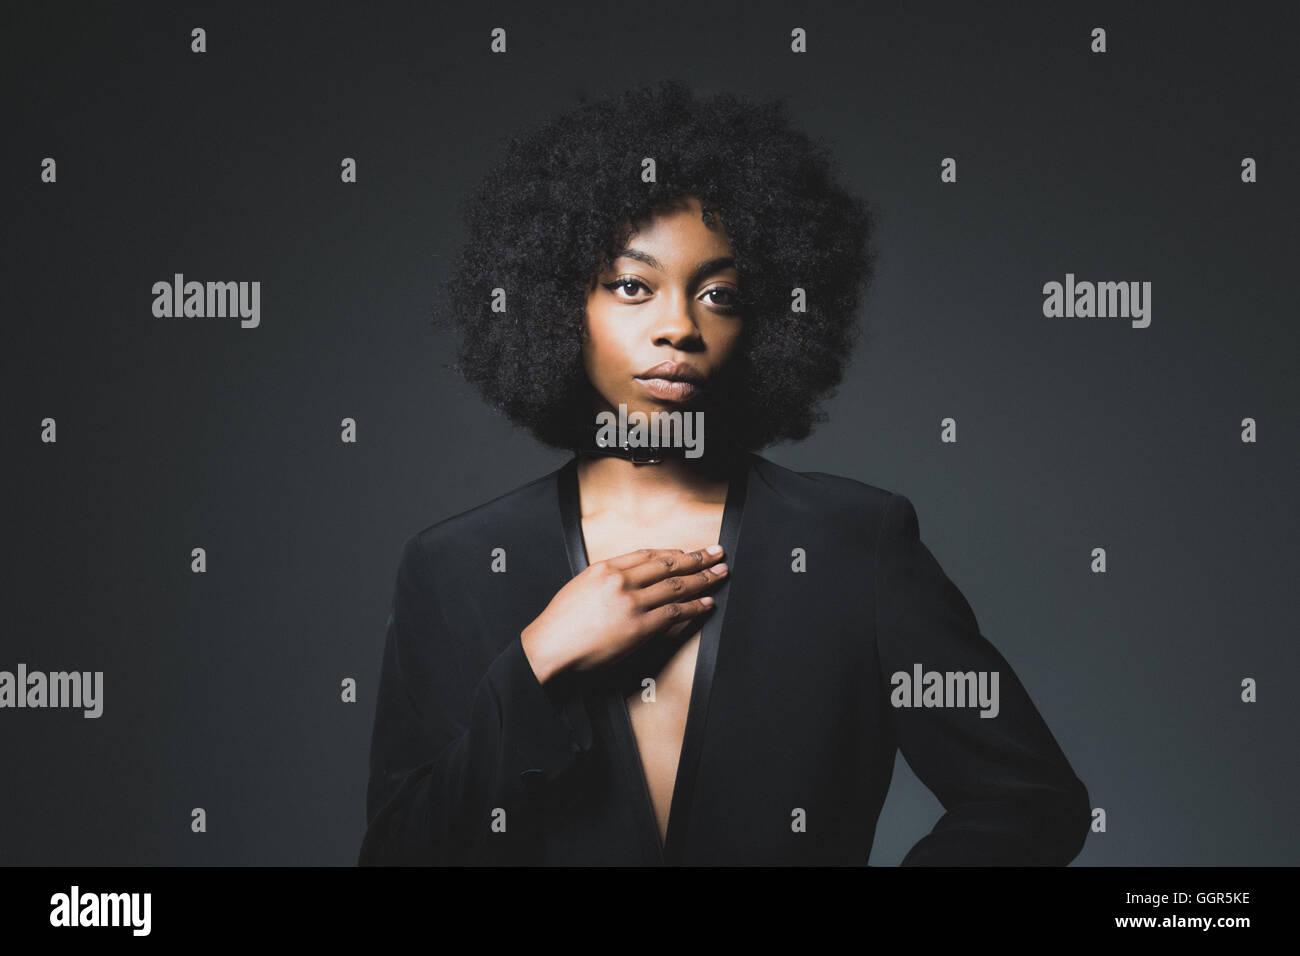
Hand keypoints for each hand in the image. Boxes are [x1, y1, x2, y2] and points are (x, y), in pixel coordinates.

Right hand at [520, 545, 727, 683]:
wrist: (549, 647)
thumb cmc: (560, 624)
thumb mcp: (581, 587)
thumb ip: (606, 580)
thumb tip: (629, 580)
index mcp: (605, 567)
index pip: (648, 554)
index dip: (673, 552)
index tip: (688, 551)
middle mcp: (621, 580)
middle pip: (668, 565)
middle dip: (697, 559)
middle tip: (716, 553)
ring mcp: (631, 603)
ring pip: (676, 587)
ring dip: (703, 580)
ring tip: (719, 574)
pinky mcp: (638, 627)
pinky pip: (674, 613)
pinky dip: (694, 607)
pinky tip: (706, 603)